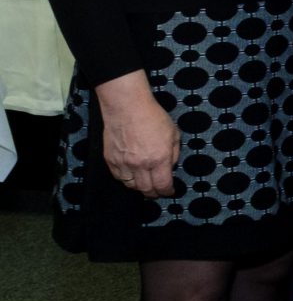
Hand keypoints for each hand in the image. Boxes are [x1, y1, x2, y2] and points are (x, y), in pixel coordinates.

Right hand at [95, 73, 180, 197]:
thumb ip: (173, 154)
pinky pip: (118, 177)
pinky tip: (131, 176)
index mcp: (159, 158)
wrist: (127, 107)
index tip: (169, 192)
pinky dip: (126, 179)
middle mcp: (141, 164)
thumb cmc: (153, 117)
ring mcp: (123, 163)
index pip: (162, 185)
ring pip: (131, 185)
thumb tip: (169, 167)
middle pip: (146, 189)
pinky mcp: (110, 159)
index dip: (167, 192)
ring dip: (139, 188)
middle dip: (153, 193)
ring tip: (145, 184)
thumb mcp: (174, 134)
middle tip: (157, 192)